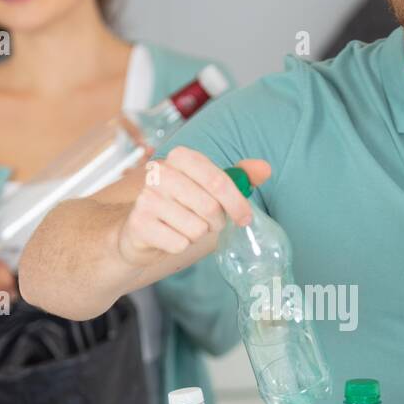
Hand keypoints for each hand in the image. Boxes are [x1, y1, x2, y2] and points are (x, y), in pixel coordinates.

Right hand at [118, 147, 270, 267]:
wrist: (138, 230)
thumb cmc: (180, 206)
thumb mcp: (208, 188)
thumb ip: (237, 177)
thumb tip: (265, 168)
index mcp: (180, 157)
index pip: (219, 180)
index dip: (237, 202)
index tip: (245, 218)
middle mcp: (160, 173)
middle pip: (210, 207)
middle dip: (216, 223)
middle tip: (208, 223)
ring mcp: (147, 198)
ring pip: (196, 228)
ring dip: (196, 234)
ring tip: (183, 227)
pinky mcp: (139, 224)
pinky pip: (179, 243)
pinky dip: (180, 246)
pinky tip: (169, 237)